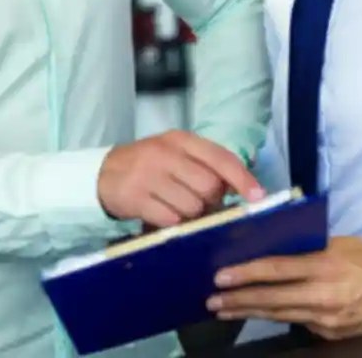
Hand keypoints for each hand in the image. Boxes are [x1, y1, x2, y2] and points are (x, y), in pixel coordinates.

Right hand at [98, 130, 264, 227]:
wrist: (103, 174)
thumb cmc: (149, 165)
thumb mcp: (176, 154)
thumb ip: (206, 165)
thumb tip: (242, 190)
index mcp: (181, 140)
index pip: (220, 158)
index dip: (242, 179)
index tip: (258, 197)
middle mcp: (165, 153)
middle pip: (209, 186)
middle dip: (210, 201)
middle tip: (199, 203)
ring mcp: (148, 175)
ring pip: (191, 207)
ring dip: (191, 215)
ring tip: (177, 207)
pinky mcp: (135, 197)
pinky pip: (170, 219)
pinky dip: (171, 222)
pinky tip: (161, 213)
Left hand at [207, 236, 361, 340]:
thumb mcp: (341, 243)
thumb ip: (307, 248)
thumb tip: (273, 248)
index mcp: (326, 266)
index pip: (276, 270)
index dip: (245, 274)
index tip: (221, 277)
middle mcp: (324, 296)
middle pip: (271, 299)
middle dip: (237, 300)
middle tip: (212, 300)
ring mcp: (327, 320)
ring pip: (279, 315)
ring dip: (249, 312)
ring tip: (225, 310)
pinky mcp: (332, 333)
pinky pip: (297, 323)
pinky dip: (276, 317)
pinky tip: (257, 314)